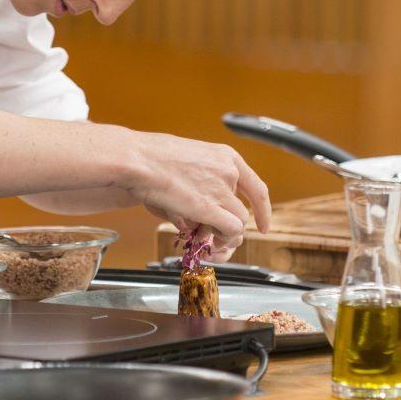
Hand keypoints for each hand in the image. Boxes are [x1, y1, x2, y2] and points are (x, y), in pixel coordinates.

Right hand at [124, 130, 271, 253]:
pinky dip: (223, 239)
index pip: (256, 187)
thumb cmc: (152, 157)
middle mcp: (228, 171)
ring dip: (225, 235)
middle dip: (231, 227)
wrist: (137, 159)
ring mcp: (221, 189)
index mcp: (226, 157)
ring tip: (208, 240)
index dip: (263, 209)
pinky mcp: (209, 207)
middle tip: (215, 236)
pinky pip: (231, 230)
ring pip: (240, 222)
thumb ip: (203, 179)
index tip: (263, 224)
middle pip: (245, 210)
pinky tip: (210, 243)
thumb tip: (201, 204)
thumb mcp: (189, 158)